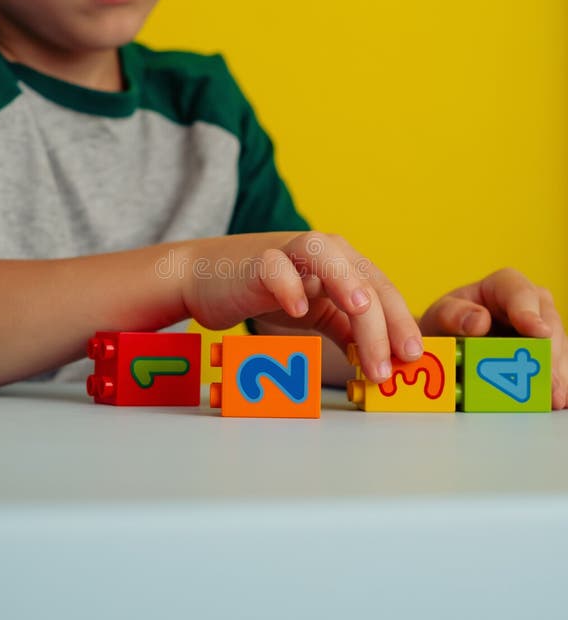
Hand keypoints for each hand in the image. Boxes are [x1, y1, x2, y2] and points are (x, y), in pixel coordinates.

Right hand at [181, 231, 423, 383]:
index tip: (413, 359)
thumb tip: (381, 359)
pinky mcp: (257, 261)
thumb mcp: (317, 311)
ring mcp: (290, 252)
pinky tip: (298, 308)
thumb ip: (347, 329)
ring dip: (347, 283)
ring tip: (362, 312)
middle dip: (381, 323)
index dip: (400, 323)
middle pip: (364, 280)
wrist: (206, 277)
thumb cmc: (265, 291)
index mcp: (344, 265)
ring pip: (328, 259)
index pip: (383, 292)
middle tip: (387, 367)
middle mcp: (325, 252)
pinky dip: (288, 284)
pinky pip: (276, 267)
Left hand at [419, 267, 567, 409]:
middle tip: (547, 378)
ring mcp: (540, 330)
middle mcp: (530, 304)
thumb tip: (479, 321)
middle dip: (548, 353)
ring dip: (556, 373)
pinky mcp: (544, 354)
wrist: (447, 344)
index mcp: (503, 286)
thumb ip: (453, 314)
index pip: (520, 292)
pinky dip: (554, 384)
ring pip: (557, 348)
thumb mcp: (440, 315)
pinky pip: (556, 367)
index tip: (537, 332)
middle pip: (548, 323)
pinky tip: (554, 400)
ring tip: (553, 397)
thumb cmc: (448, 322)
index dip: (529, 312)